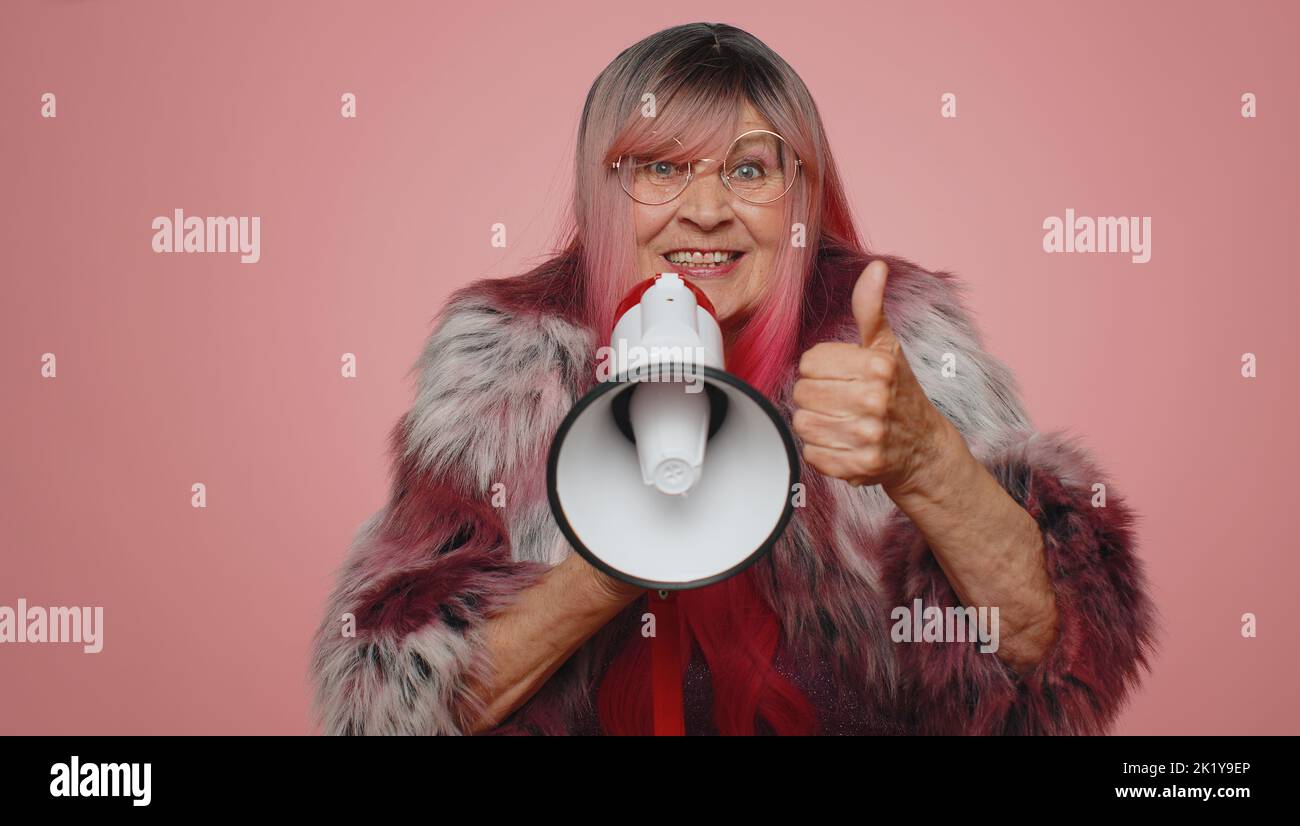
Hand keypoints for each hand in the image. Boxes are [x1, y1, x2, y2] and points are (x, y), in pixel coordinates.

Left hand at [791, 260, 958, 497]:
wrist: (923, 449)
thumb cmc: (899, 392)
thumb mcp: (887, 347)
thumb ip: (871, 308)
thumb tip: (875, 268)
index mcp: (878, 366)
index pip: (810, 362)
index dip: (820, 369)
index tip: (840, 376)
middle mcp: (874, 401)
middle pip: (802, 393)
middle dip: (816, 397)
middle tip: (840, 401)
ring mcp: (868, 436)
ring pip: (803, 424)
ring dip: (817, 424)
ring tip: (840, 422)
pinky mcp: (859, 466)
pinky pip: (812, 454)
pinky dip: (823, 451)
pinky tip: (843, 443)